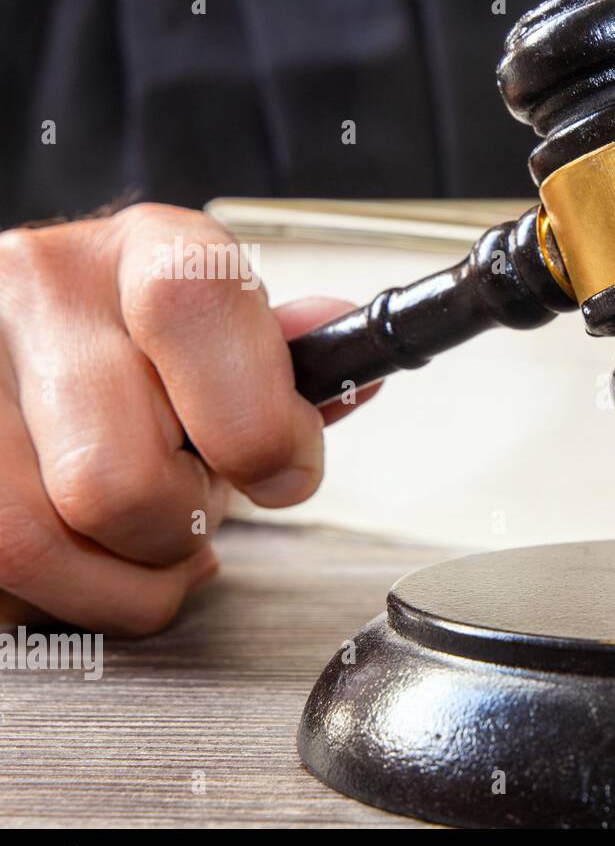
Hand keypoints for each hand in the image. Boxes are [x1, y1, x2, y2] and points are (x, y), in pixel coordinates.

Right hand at [0, 203, 375, 633]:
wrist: (30, 328)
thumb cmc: (150, 344)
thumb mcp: (229, 336)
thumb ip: (292, 367)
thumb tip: (348, 365)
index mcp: (145, 251)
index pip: (194, 311)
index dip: (256, 421)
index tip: (284, 474)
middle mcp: (38, 290)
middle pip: (119, 478)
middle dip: (181, 525)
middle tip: (194, 500)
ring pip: (40, 541)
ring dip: (118, 576)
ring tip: (144, 537)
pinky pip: (2, 575)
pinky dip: (63, 593)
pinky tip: (86, 551)